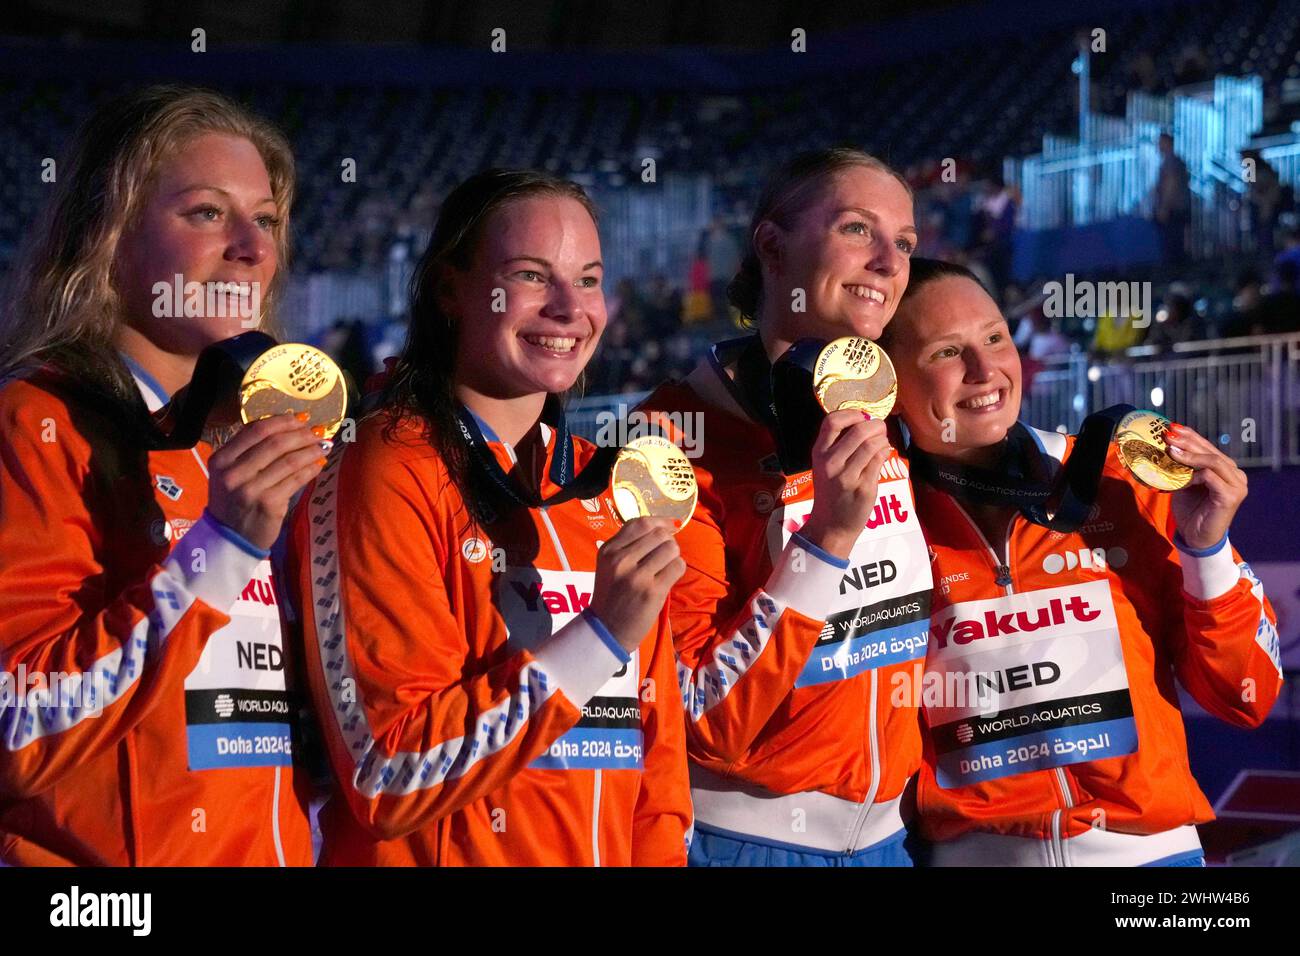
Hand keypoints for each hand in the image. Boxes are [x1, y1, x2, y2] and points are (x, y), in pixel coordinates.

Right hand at [206, 412, 327, 550]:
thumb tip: (290, 425)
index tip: (301, 418)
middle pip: (275, 442)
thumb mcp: (231, 473)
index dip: (283, 421)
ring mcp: (250, 489)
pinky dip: (311, 469)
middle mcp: (233, 472)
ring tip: (324, 445)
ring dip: (311, 450)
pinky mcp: (268, 504)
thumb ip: (251, 450)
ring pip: (289, 460)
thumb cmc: (234, 501)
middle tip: (318, 431)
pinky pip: (296, 480)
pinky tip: (319, 464)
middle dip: (301, 434)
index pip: (256, 430)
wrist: (229, 539)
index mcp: (221, 459)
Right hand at [588, 516, 684, 653]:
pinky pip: (677, 567)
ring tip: (665, 568)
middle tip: (665, 556)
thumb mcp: (610, 565)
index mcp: (609, 550)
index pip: (641, 523)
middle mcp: (621, 560)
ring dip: (674, 557)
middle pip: (660, 535)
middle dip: (668, 542)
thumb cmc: (612, 595)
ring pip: (671, 549)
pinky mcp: (653, 591)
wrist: (607, 629)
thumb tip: (665, 527)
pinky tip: (668, 579)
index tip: (670, 527)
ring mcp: (637, 576)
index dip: (660, 521)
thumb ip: (630, 545)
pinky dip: (677, 570)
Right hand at [799, 410, 892, 559]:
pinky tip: (884, 453)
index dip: (852, 413)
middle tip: (880, 429)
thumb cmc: (831, 492)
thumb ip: (840, 445)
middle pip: (859, 430)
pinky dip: (886, 452)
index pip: (832, 421)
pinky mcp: (863, 487)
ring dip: (883, 439)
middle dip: (876, 425)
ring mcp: (847, 476)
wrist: (830, 526)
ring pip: (872, 444)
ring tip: (883, 442)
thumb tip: (867, 421)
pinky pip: (880, 460)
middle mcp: (830, 463)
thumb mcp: (825, 466)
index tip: (862, 417)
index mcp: (819, 453)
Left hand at [1166, 423, 1246, 550]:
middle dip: (1188, 442)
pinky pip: (1210, 477)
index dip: (1191, 436)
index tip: (1172, 428)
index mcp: (1226, 470)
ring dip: (1190, 455)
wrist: (1196, 537)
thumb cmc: (1190, 510)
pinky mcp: (1231, 496)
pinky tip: (1180, 478)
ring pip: (1213, 461)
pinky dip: (1193, 475)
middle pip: (1211, 452)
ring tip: (1171, 450)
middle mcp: (1235, 475)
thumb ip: (1183, 467)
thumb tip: (1167, 447)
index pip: (1209, 448)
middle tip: (1168, 435)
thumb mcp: (1185, 483)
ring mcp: (1236, 485)